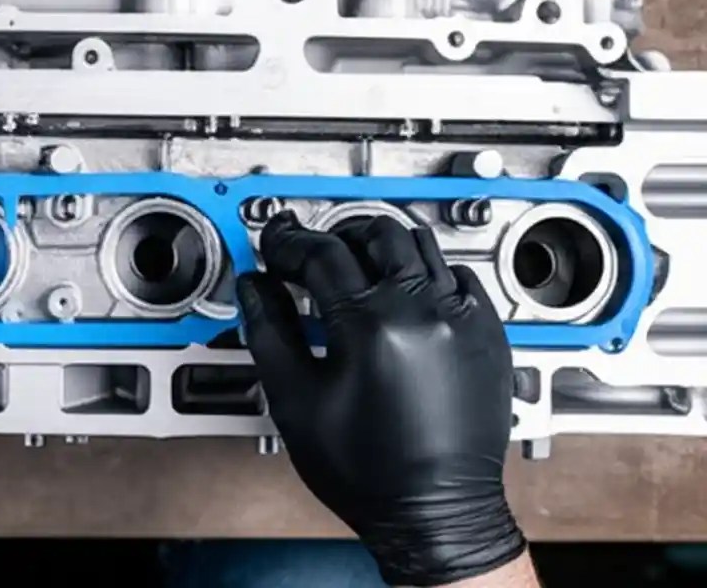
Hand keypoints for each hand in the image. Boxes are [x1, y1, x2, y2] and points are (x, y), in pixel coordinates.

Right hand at [237, 213, 525, 585]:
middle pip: (375, 232)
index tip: (275, 244)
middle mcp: (423, 311)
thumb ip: (270, 331)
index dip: (288, 242)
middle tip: (312, 252)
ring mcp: (462, 319)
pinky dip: (426, 272)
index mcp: (370, 326)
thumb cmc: (369, 471)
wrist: (436, 512)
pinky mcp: (488, 333)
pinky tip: (405, 292)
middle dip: (335, 234)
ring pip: (422, 244)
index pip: (321, 253)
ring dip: (381, 246)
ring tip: (356, 264)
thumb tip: (256, 287)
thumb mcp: (296, 401)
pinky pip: (458, 275)